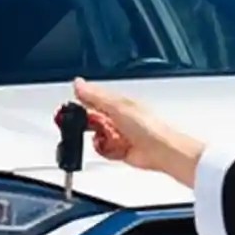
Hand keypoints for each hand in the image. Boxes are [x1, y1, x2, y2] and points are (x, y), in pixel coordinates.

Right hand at [72, 77, 206, 185]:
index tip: (74, 110)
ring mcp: (117, 134)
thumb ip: (95, 96)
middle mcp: (117, 118)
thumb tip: (78, 83)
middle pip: (91, 119)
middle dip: (89, 125)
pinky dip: (105, 151)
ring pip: (95, 136)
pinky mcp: (118, 150)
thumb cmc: (148, 127)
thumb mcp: (117, 107)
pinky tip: (113, 148)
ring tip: (110, 139)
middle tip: (94, 127)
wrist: (161, 151)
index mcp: (117, 103)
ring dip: (99, 139)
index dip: (81, 104)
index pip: (92, 99)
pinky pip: (102, 150)